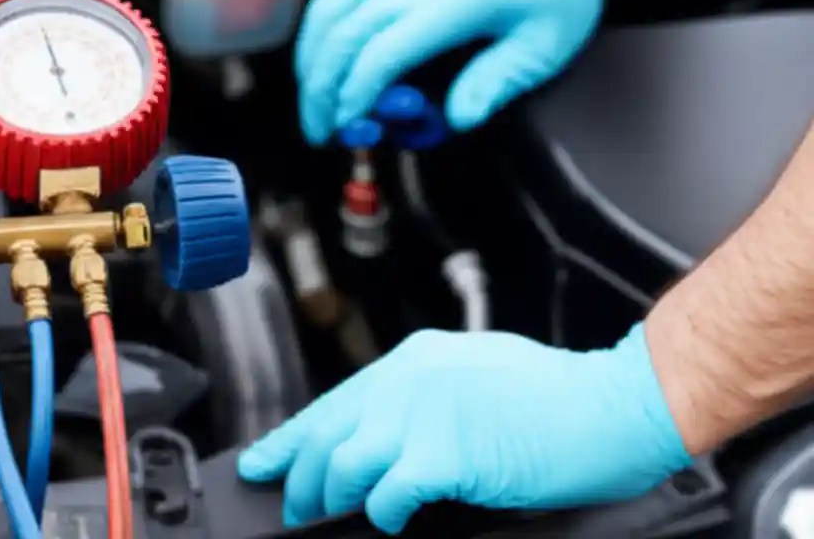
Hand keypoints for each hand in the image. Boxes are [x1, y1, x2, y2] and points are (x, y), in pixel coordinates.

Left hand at [237, 326, 689, 533]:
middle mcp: (411, 377)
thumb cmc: (559, 400)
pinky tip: (387, 521)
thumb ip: (424, 399)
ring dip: (330, 497)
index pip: (333, 401)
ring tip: (325, 518)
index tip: (262, 460)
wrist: (618, 404)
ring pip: (343, 462)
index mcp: (416, 359)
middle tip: (292, 505)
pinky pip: (387, 492)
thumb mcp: (476, 378)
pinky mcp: (447, 451)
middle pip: (327, 432)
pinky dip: (380, 513)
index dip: (290, 436)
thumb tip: (382, 439)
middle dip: (301, 475)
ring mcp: (426, 411)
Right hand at [296, 0, 657, 143]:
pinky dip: (319, 29)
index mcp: (456, 1)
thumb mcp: (544, 45)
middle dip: (322, 89)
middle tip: (321, 130)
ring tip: (316, 100)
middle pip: (344, 35)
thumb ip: (497, 81)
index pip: (383, 51)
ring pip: (329, 9)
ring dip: (311, 60)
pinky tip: (321, 59)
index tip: (349, 126)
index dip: (357, 94)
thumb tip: (459, 118)